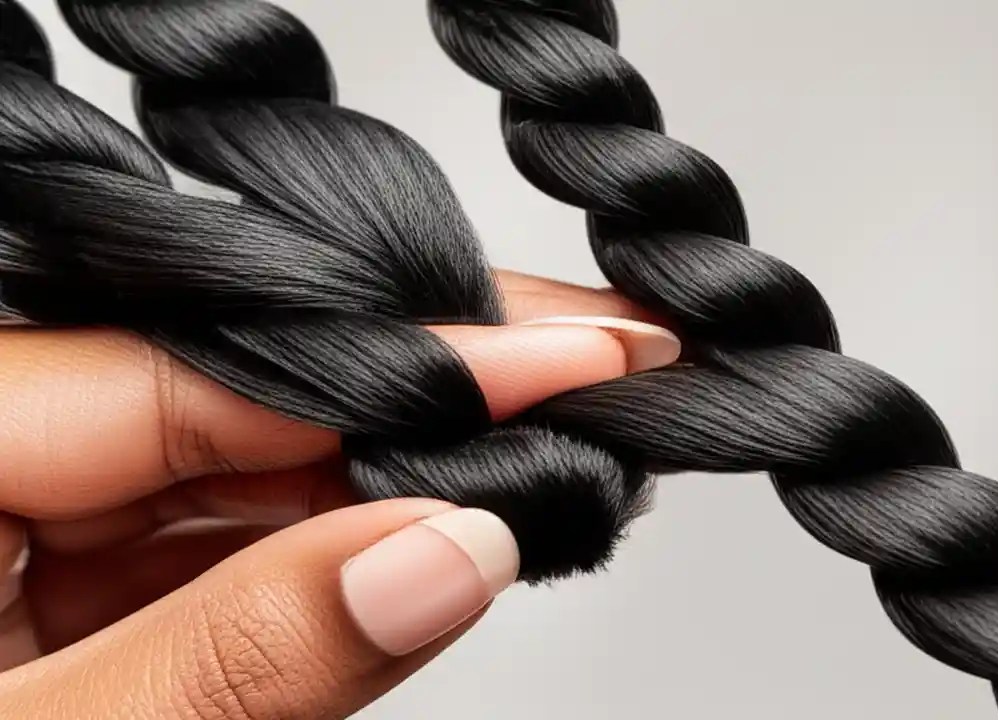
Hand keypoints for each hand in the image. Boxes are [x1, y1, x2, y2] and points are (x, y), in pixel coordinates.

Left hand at [0, 271, 678, 718]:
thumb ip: (245, 662)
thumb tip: (439, 557)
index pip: (191, 365)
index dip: (401, 357)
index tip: (563, 351)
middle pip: (225, 395)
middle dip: (413, 403)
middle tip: (580, 386)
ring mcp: (1, 525)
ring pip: (229, 467)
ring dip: (382, 478)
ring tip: (528, 468)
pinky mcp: (37, 583)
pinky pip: (199, 536)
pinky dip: (316, 549)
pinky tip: (418, 537)